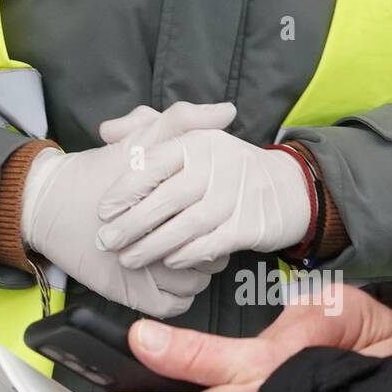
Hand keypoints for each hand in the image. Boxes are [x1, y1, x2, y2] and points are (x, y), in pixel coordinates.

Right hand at [22, 102, 235, 317]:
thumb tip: (227, 111)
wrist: (50, 204)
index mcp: (169, 204)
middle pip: (210, 255)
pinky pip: (175, 305)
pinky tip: (166, 277)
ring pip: (195, 283)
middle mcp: (160, 241)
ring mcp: (147, 271)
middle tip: (187, 236)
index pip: (215, 222)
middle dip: (203, 245)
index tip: (198, 212)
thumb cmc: (99, 172)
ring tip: (176, 256)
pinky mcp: (133, 295)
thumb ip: (183, 121)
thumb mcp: (140, 138)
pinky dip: (176, 296)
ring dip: (191, 273)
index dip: (211, 218)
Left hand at [94, 128, 311, 269]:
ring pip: (186, 225)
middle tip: (106, 241)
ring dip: (154, 245)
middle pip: (167, 198)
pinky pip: (211, 244)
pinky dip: (187, 254)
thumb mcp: (193, 139)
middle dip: (133, 223)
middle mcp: (217, 166)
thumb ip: (147, 129)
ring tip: (129, 258)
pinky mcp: (250, 225)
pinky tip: (168, 262)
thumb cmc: (227, 166)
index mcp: (198, 142)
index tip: (104, 210)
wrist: (286, 188)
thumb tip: (106, 129)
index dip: (125, 189)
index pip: (154, 164)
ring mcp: (235, 196)